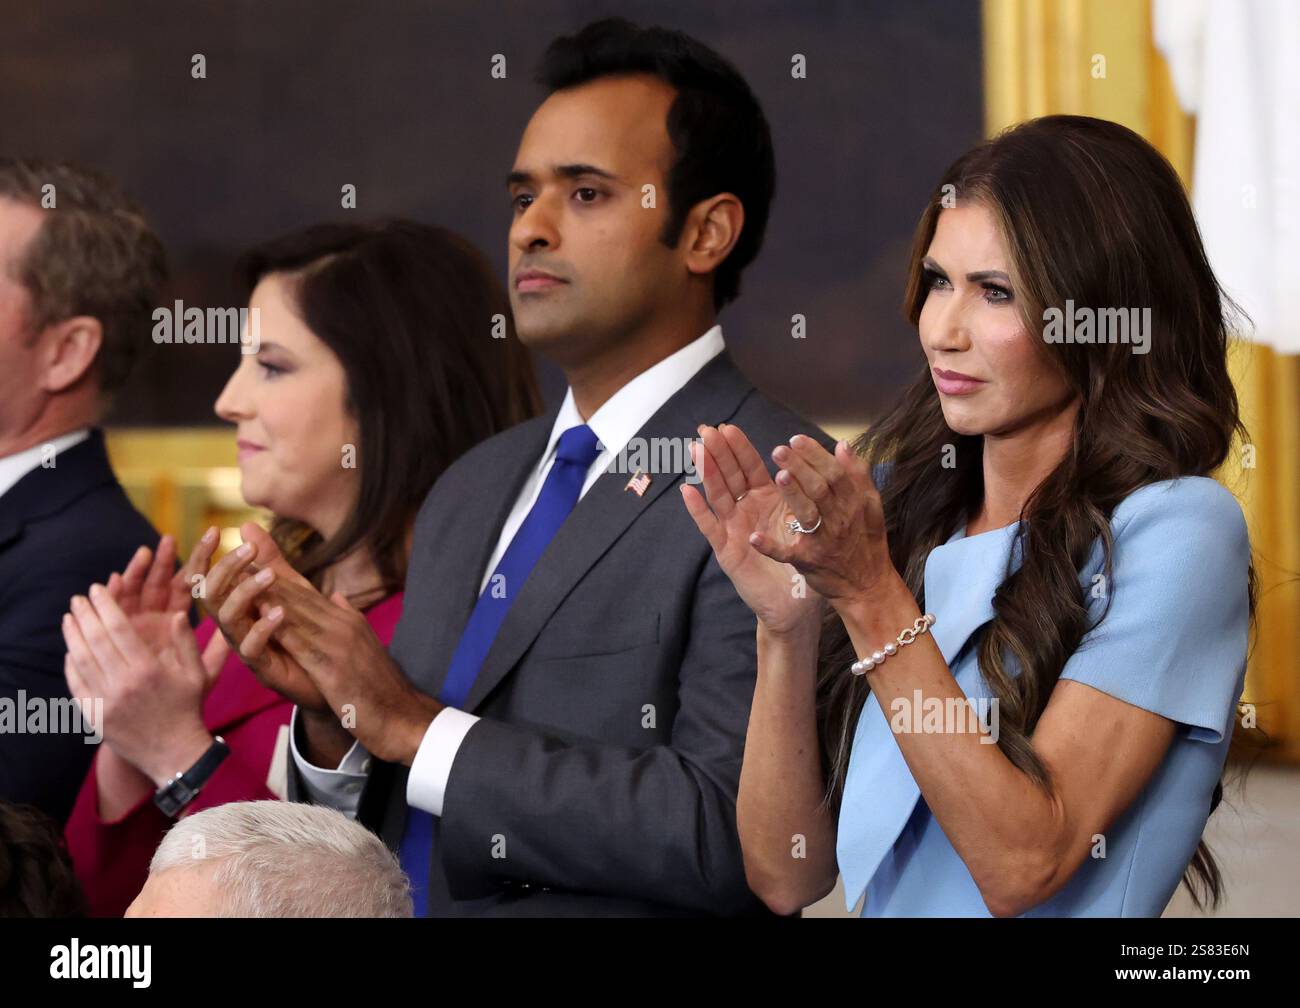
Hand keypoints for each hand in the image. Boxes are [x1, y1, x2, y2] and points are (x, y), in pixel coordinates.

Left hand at [63, 585, 215, 785]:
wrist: (174, 752)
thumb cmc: (188, 708)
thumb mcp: (196, 674)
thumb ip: (187, 642)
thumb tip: (177, 614)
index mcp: (148, 670)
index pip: (119, 630)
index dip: (105, 606)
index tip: (97, 589)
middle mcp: (123, 684)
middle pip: (96, 641)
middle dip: (85, 615)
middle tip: (79, 598)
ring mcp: (105, 702)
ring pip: (81, 662)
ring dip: (72, 636)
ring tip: (69, 618)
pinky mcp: (94, 717)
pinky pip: (76, 685)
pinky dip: (70, 665)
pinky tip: (70, 651)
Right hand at [107, 531, 229, 684]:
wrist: (155, 725)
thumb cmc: (183, 699)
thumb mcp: (206, 672)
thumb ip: (220, 648)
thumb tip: (244, 625)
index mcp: (178, 622)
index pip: (189, 586)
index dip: (200, 563)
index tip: (212, 538)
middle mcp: (154, 619)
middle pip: (159, 583)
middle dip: (164, 561)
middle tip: (171, 539)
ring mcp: (132, 626)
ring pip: (134, 593)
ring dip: (137, 572)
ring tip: (145, 553)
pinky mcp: (115, 636)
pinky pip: (115, 613)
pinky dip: (115, 597)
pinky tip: (115, 580)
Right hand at [196, 522, 328, 713]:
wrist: (328, 678)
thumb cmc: (303, 631)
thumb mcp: (289, 589)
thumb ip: (269, 560)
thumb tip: (246, 524)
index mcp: (236, 606)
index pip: (207, 578)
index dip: (203, 557)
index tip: (212, 530)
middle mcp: (234, 626)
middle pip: (210, 595)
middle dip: (225, 569)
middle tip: (248, 550)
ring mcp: (246, 647)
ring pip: (227, 618)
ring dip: (246, 593)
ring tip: (271, 575)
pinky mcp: (263, 667)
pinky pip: (251, 648)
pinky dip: (264, 627)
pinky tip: (280, 611)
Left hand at [214, 523, 439, 765]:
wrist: (404, 716)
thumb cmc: (382, 688)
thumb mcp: (364, 647)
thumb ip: (348, 620)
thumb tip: (336, 597)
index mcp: (346, 620)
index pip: (306, 590)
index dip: (277, 568)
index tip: (254, 546)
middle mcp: (342, 623)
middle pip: (297, 592)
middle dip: (265, 569)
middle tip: (237, 545)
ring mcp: (339, 642)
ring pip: (295, 611)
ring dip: (265, 590)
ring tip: (237, 571)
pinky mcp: (334, 666)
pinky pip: (300, 642)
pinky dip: (277, 626)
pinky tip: (258, 613)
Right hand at [680, 423, 826, 636]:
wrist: (796, 604)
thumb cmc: (803, 563)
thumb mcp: (808, 522)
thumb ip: (810, 494)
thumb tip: (828, 462)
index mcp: (767, 501)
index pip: (751, 468)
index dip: (739, 448)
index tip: (728, 427)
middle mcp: (747, 511)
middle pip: (730, 476)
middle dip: (718, 452)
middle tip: (706, 430)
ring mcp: (734, 529)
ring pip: (718, 495)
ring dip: (707, 473)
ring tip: (696, 450)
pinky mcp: (727, 550)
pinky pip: (711, 527)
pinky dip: (698, 510)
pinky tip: (687, 492)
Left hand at [758, 432, 895, 608]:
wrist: (868, 588)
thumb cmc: (866, 542)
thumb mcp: (871, 506)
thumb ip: (858, 475)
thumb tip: (843, 445)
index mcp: (854, 502)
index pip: (834, 472)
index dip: (815, 455)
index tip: (796, 439)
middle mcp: (840, 519)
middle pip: (820, 488)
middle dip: (800, 467)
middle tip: (778, 449)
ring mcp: (824, 541)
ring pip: (807, 514)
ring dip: (793, 496)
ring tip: (778, 476)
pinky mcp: (809, 562)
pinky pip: (788, 553)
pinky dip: (771, 547)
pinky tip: (754, 537)